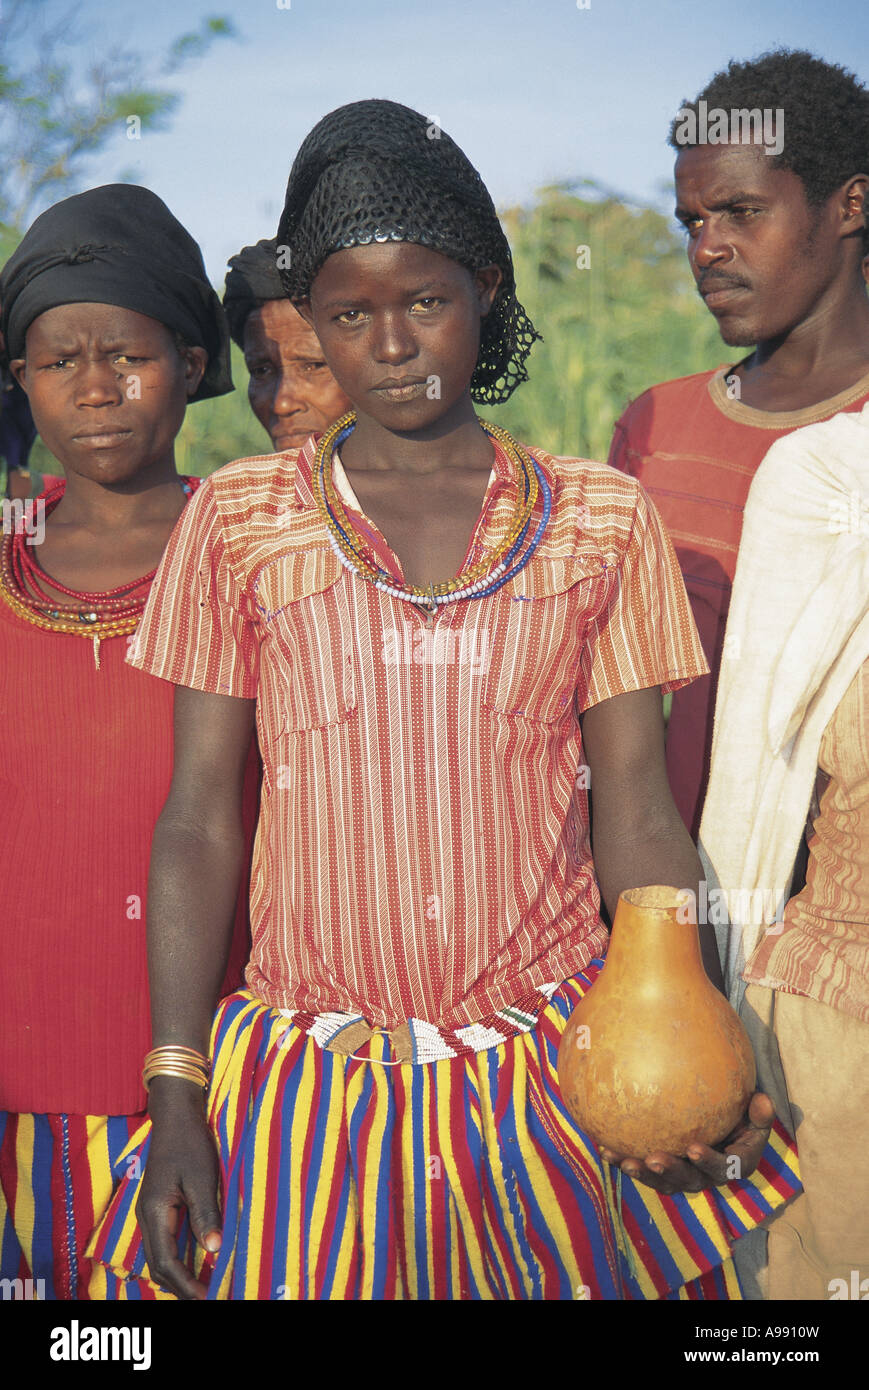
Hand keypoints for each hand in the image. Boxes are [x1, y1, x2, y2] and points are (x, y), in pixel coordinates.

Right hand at [136, 1085, 221, 1299]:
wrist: (175, 1116)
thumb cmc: (190, 1143)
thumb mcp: (203, 1178)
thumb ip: (206, 1214)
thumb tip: (214, 1250)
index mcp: (154, 1213)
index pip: (166, 1263)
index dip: (186, 1285)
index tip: (208, 1297)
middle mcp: (147, 1218)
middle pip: (158, 1266)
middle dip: (181, 1287)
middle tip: (209, 1296)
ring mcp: (150, 1213)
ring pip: (160, 1257)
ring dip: (179, 1275)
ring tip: (205, 1285)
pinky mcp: (158, 1208)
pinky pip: (165, 1243)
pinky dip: (179, 1259)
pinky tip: (199, 1261)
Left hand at [598, 1091, 775, 1194]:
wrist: (726, 1120)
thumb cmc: (742, 1112)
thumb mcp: (756, 1113)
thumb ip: (760, 1112)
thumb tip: (763, 1100)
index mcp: (735, 1164)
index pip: (724, 1168)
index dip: (709, 1162)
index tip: (693, 1148)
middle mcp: (708, 1175)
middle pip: (689, 1180)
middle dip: (670, 1172)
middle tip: (653, 1159)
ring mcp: (684, 1174)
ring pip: (663, 1181)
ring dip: (642, 1173)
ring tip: (622, 1160)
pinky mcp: (663, 1170)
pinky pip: (644, 1168)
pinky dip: (623, 1160)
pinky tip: (604, 1148)